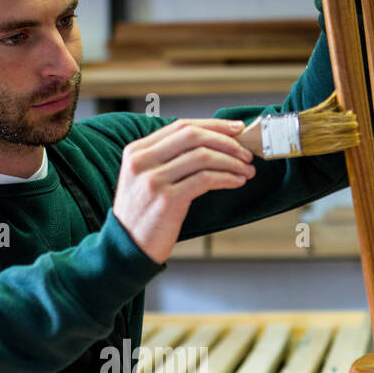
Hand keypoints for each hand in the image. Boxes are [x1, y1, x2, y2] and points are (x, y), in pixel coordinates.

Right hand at [112, 119, 255, 264]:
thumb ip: (167, 159)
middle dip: (226, 141)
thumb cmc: (142, 215)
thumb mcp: (144, 179)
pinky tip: (236, 182)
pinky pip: (205, 179)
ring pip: (202, 156)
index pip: (182, 126)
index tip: (237, 129)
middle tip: (246, 153)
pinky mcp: (167, 200)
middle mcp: (143, 161)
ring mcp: (154, 180)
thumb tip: (210, 144)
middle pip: (193, 136)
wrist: (127, 247)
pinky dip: (226, 178)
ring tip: (246, 170)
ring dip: (231, 161)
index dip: (214, 125)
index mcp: (137, 151)